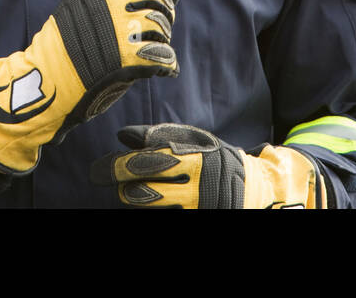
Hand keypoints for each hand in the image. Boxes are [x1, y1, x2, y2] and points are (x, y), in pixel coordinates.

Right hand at [0, 0, 189, 174]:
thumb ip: (128, 0)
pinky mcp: (124, 58)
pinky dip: (168, 66)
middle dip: (164, 12)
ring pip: (161, 25)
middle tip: (158, 30)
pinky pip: (163, 55)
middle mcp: (106, 2)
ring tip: (149, 53)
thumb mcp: (90, 15)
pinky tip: (165, 71)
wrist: (44, 86)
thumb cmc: (70, 52)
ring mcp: (115, 28)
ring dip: (162, 42)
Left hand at [91, 123, 327, 207]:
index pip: (148, 164)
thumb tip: (123, 135)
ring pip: (149, 208)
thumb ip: (161, 136)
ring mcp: (195, 209)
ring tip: (129, 193)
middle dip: (122, 188)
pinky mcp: (194, 218)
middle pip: (143, 192)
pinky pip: (163, 218)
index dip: (118, 167)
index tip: (98, 169)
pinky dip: (149, 212)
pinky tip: (145, 204)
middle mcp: (194, 188)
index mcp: (194, 161)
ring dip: (133, 201)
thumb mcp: (196, 141)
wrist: (257, 192)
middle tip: (111, 181)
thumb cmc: (219, 161)